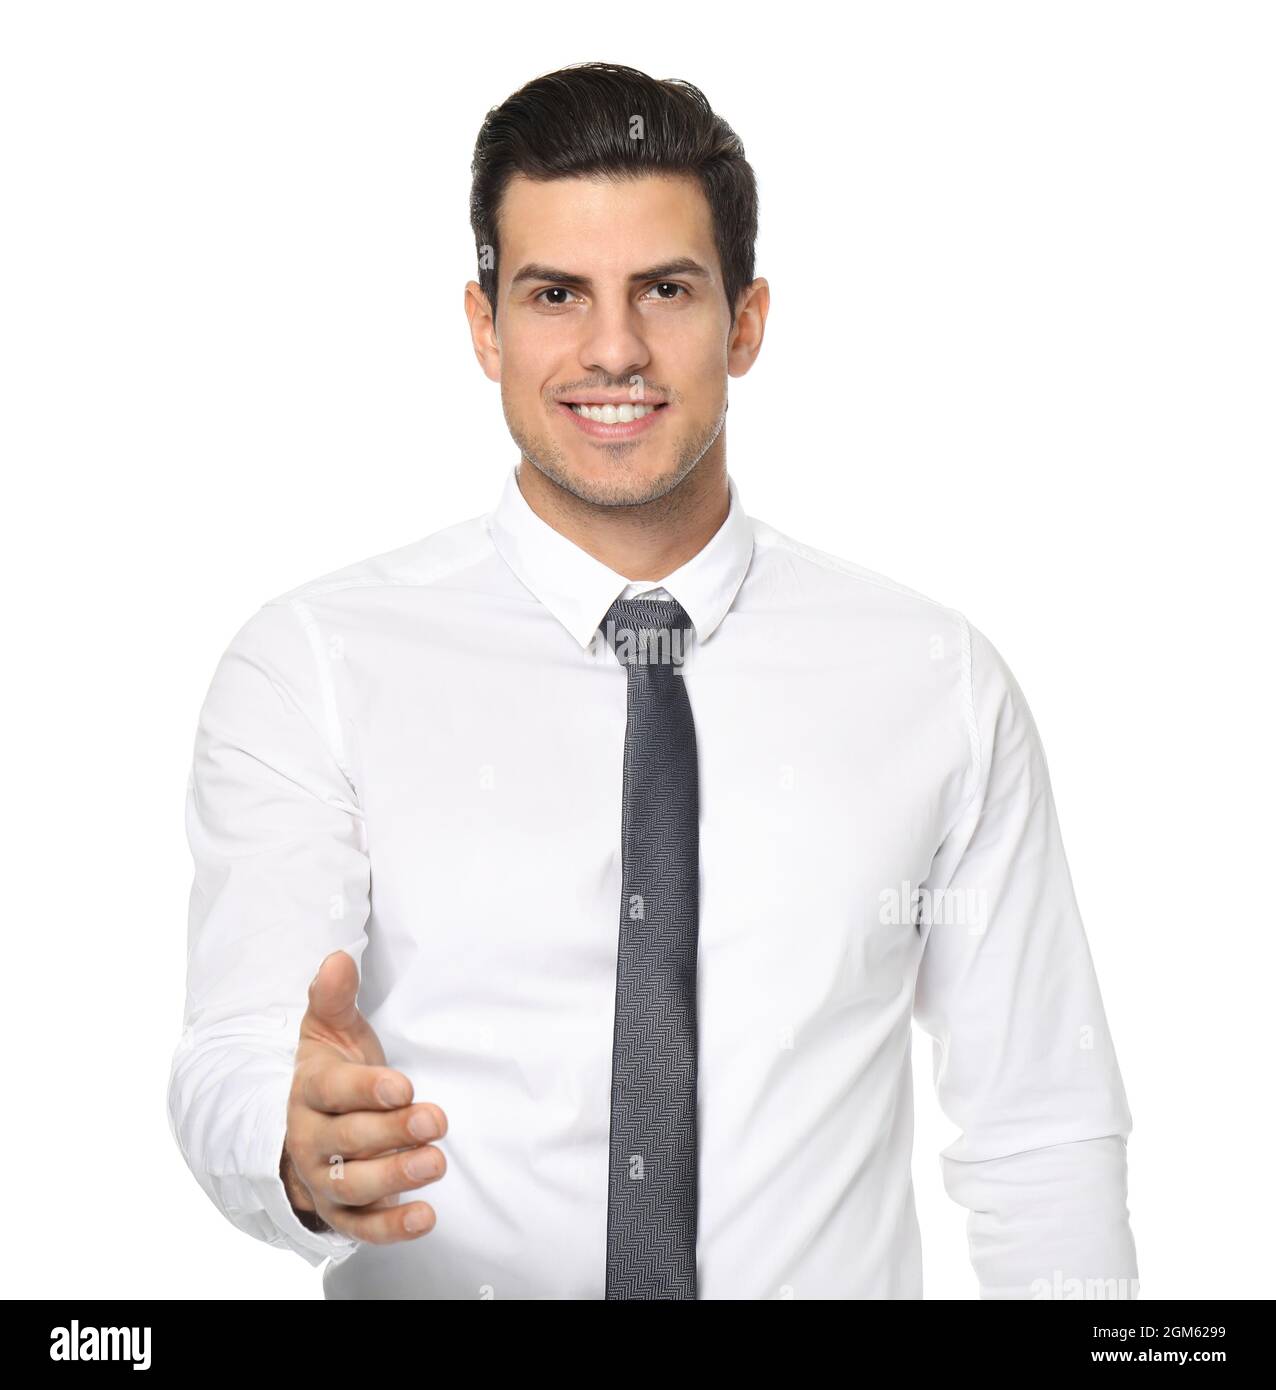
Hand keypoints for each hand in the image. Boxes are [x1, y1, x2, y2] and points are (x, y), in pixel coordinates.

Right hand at [280, 949, 446, 1242]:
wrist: (305, 1125)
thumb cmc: (329, 1071)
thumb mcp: (328, 1030)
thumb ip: (334, 997)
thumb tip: (337, 959)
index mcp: (308, 1090)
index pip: (332, 1091)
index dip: (365, 1089)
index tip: (403, 1086)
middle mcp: (310, 1138)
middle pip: (347, 1139)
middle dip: (392, 1132)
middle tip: (436, 1119)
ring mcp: (322, 1179)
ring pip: (353, 1185)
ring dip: (395, 1177)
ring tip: (435, 1163)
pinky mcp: (340, 1211)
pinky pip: (362, 1226)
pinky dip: (391, 1227)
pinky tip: (426, 1216)